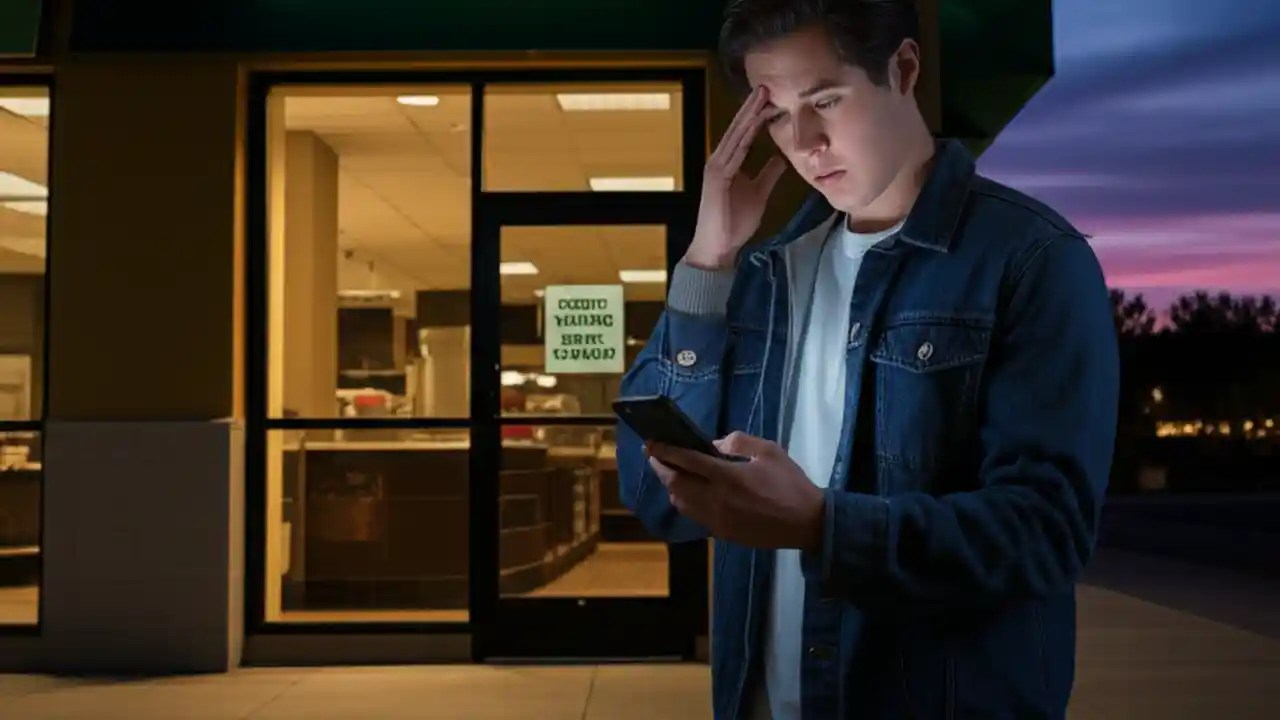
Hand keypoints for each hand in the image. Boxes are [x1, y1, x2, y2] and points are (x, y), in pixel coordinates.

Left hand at [646, 432, 824, 550]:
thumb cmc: (790, 483)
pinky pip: (694, 515)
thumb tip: (714, 445)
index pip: (686, 461)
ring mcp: (716, 519)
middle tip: (654, 455)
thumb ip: (738, 442)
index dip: (665, 451)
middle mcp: (716, 499)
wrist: (807, 523)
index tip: (651, 443)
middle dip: (661, 468)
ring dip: (671, 486)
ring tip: (670, 472)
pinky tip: (690, 491)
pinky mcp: (721, 533)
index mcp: (728, 477)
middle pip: (675, 484)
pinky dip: (685, 501)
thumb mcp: (768, 451)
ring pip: (680, 502)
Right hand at [685, 86, 788, 270]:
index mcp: (729, 163)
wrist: (718, 246)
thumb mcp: (759, 194)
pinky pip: (733, 151)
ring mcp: (716, 166)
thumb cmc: (735, 223)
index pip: (745, 134)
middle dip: (752, 108)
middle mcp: (720, 160)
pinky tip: (754, 122)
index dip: (757, 116)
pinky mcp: (716, 176)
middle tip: (766, 85)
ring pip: (736, 135)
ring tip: (761, 96)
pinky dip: (744, 135)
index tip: (771, 98)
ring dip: (748, 115)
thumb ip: (767, 175)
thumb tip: (782, 159)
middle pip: (739, 129)